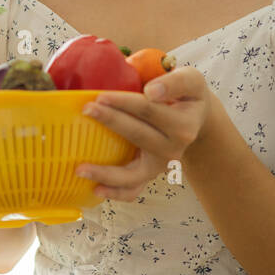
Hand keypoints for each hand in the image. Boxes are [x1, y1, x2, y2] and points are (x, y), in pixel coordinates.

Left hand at [75, 66, 217, 200]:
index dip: (124, 102)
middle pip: (137, 135)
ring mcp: (160, 165)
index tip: (101, 96)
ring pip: (133, 174)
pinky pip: (133, 190)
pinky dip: (115, 193)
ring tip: (80, 168)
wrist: (194, 118)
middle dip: (110, 121)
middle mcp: (174, 148)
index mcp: (184, 124)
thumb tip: (152, 92)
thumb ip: (175, 82)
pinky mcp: (149, 174)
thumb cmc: (185, 94)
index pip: (150, 110)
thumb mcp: (190, 81)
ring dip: (106, 172)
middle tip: (86, 109)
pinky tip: (95, 190)